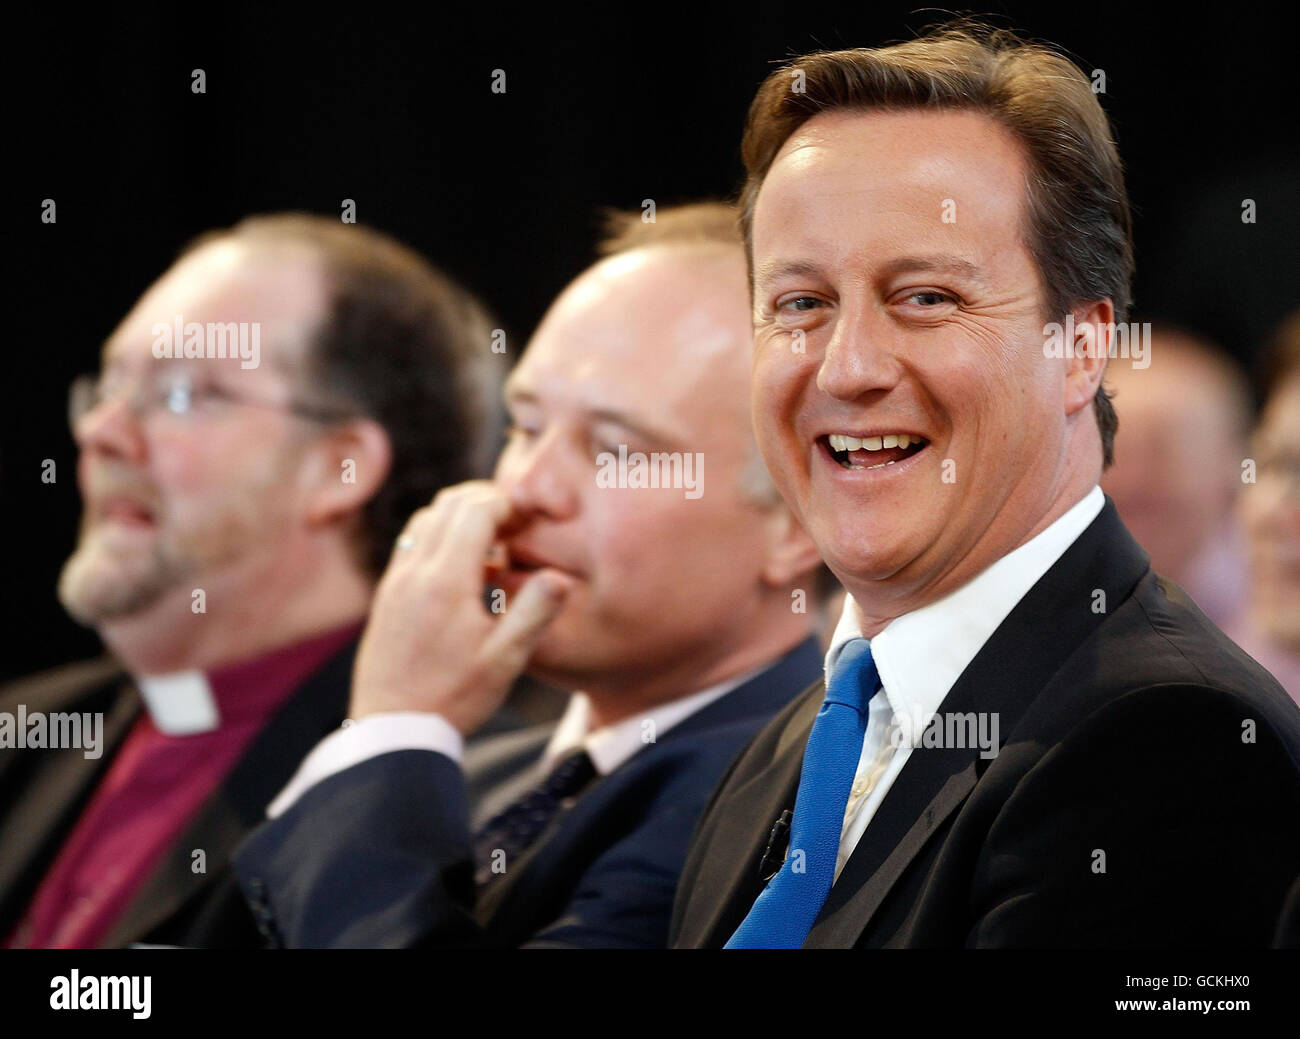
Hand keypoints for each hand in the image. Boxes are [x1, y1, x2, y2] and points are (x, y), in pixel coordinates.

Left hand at [350, 481, 575, 734]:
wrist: (392, 730)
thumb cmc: (453, 698)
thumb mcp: (505, 660)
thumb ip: (534, 613)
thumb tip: (560, 576)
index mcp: (446, 581)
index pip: (475, 509)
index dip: (505, 504)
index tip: (527, 522)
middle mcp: (414, 571)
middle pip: (449, 503)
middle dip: (486, 501)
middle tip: (514, 525)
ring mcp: (395, 581)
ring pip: (427, 518)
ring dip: (460, 517)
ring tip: (491, 545)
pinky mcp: (386, 594)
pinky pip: (411, 543)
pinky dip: (439, 537)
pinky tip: (462, 570)